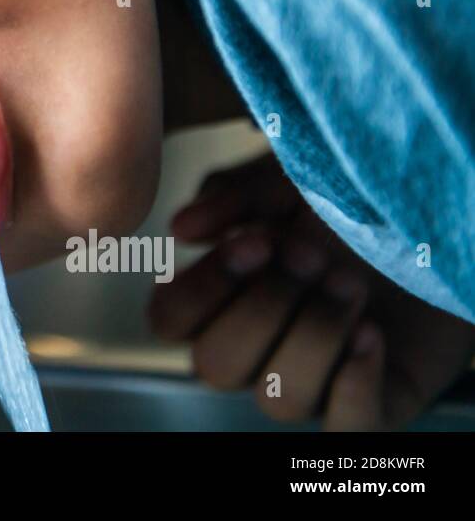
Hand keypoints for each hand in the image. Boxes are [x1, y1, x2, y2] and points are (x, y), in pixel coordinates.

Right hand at [149, 153, 474, 428]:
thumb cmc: (355, 200)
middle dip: (265, 308)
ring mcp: (314, 380)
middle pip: (216, 367)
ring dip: (314, 336)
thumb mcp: (289, 180)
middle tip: (312, 257)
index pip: (170, 321)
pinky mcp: (374, 404)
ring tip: (352, 286)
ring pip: (278, 400)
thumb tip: (180, 229)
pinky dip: (354, 384)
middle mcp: (259, 346)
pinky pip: (345, 428)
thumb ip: (232, 197)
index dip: (201, 291)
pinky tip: (372, 334)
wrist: (439, 217)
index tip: (253, 244)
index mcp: (225, 295)